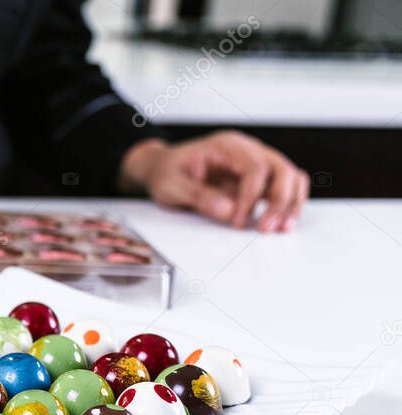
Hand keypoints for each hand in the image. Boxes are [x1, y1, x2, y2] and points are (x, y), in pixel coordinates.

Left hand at [118, 132, 309, 231]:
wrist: (163, 168)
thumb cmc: (166, 172)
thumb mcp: (171, 185)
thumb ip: (198, 196)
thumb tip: (229, 210)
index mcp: (225, 146)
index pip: (253, 167)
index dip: (250, 196)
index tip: (237, 220)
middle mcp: (246, 150)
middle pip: (281, 168)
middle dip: (279, 201)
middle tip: (265, 229)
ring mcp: (256, 162)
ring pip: (291, 176)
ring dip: (290, 204)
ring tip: (281, 228)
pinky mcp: (259, 179)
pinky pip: (285, 187)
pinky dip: (288, 205)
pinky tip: (280, 224)